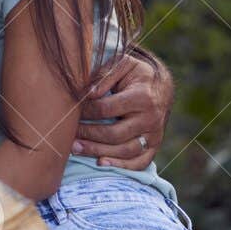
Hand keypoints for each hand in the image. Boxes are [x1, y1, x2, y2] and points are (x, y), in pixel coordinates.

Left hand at [74, 54, 169, 169]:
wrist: (161, 87)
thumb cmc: (136, 74)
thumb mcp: (124, 64)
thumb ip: (105, 75)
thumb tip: (88, 93)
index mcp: (142, 97)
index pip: (105, 109)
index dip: (85, 112)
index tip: (72, 111)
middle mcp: (150, 118)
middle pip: (114, 134)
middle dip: (87, 135)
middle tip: (68, 136)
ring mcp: (154, 134)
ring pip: (124, 150)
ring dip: (98, 151)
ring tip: (75, 149)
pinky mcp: (154, 145)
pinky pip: (140, 162)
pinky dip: (121, 166)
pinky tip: (101, 163)